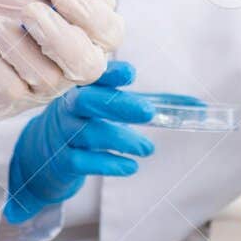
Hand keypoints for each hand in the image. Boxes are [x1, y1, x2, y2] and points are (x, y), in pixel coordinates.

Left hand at [0, 0, 124, 119]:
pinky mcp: (2, 103)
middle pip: (89, 66)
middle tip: (29, 12)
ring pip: (48, 79)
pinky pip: (13, 91)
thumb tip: (96, 0)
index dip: (92, 14)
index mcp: (79, 30)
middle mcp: (64, 64)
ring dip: (17, 45)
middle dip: (60, 37)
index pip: (111, 32)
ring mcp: (35, 88)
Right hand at [5, 61, 203, 221]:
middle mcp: (69, 108)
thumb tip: (199, 106)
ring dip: (121, 139)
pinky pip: (84, 161)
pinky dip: (109, 163)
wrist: (42, 155)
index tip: (131, 73)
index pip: (95, 77)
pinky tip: (129, 166)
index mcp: (83, 88)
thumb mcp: (113, 110)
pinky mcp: (62, 160)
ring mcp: (63, 134)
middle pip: (89, 101)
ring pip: (90, 133)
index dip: (111, 74)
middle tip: (148, 112)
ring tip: (147, 148)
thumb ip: (154, 105)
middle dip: (118, 104)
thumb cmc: (87, 124)